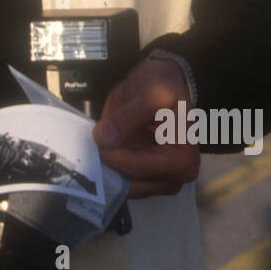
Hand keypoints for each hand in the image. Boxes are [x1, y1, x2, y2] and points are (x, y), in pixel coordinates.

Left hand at [91, 58, 199, 198]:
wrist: (163, 83)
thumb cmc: (164, 87)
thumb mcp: (150, 94)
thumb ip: (127, 117)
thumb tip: (103, 138)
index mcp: (183, 161)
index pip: (137, 167)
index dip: (111, 153)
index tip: (94, 136)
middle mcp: (174, 180)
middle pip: (128, 182)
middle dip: (106, 164)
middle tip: (87, 143)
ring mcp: (156, 182)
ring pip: (120, 186)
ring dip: (103, 167)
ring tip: (91, 144)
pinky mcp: (141, 179)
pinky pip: (117, 181)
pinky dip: (105, 167)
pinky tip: (97, 149)